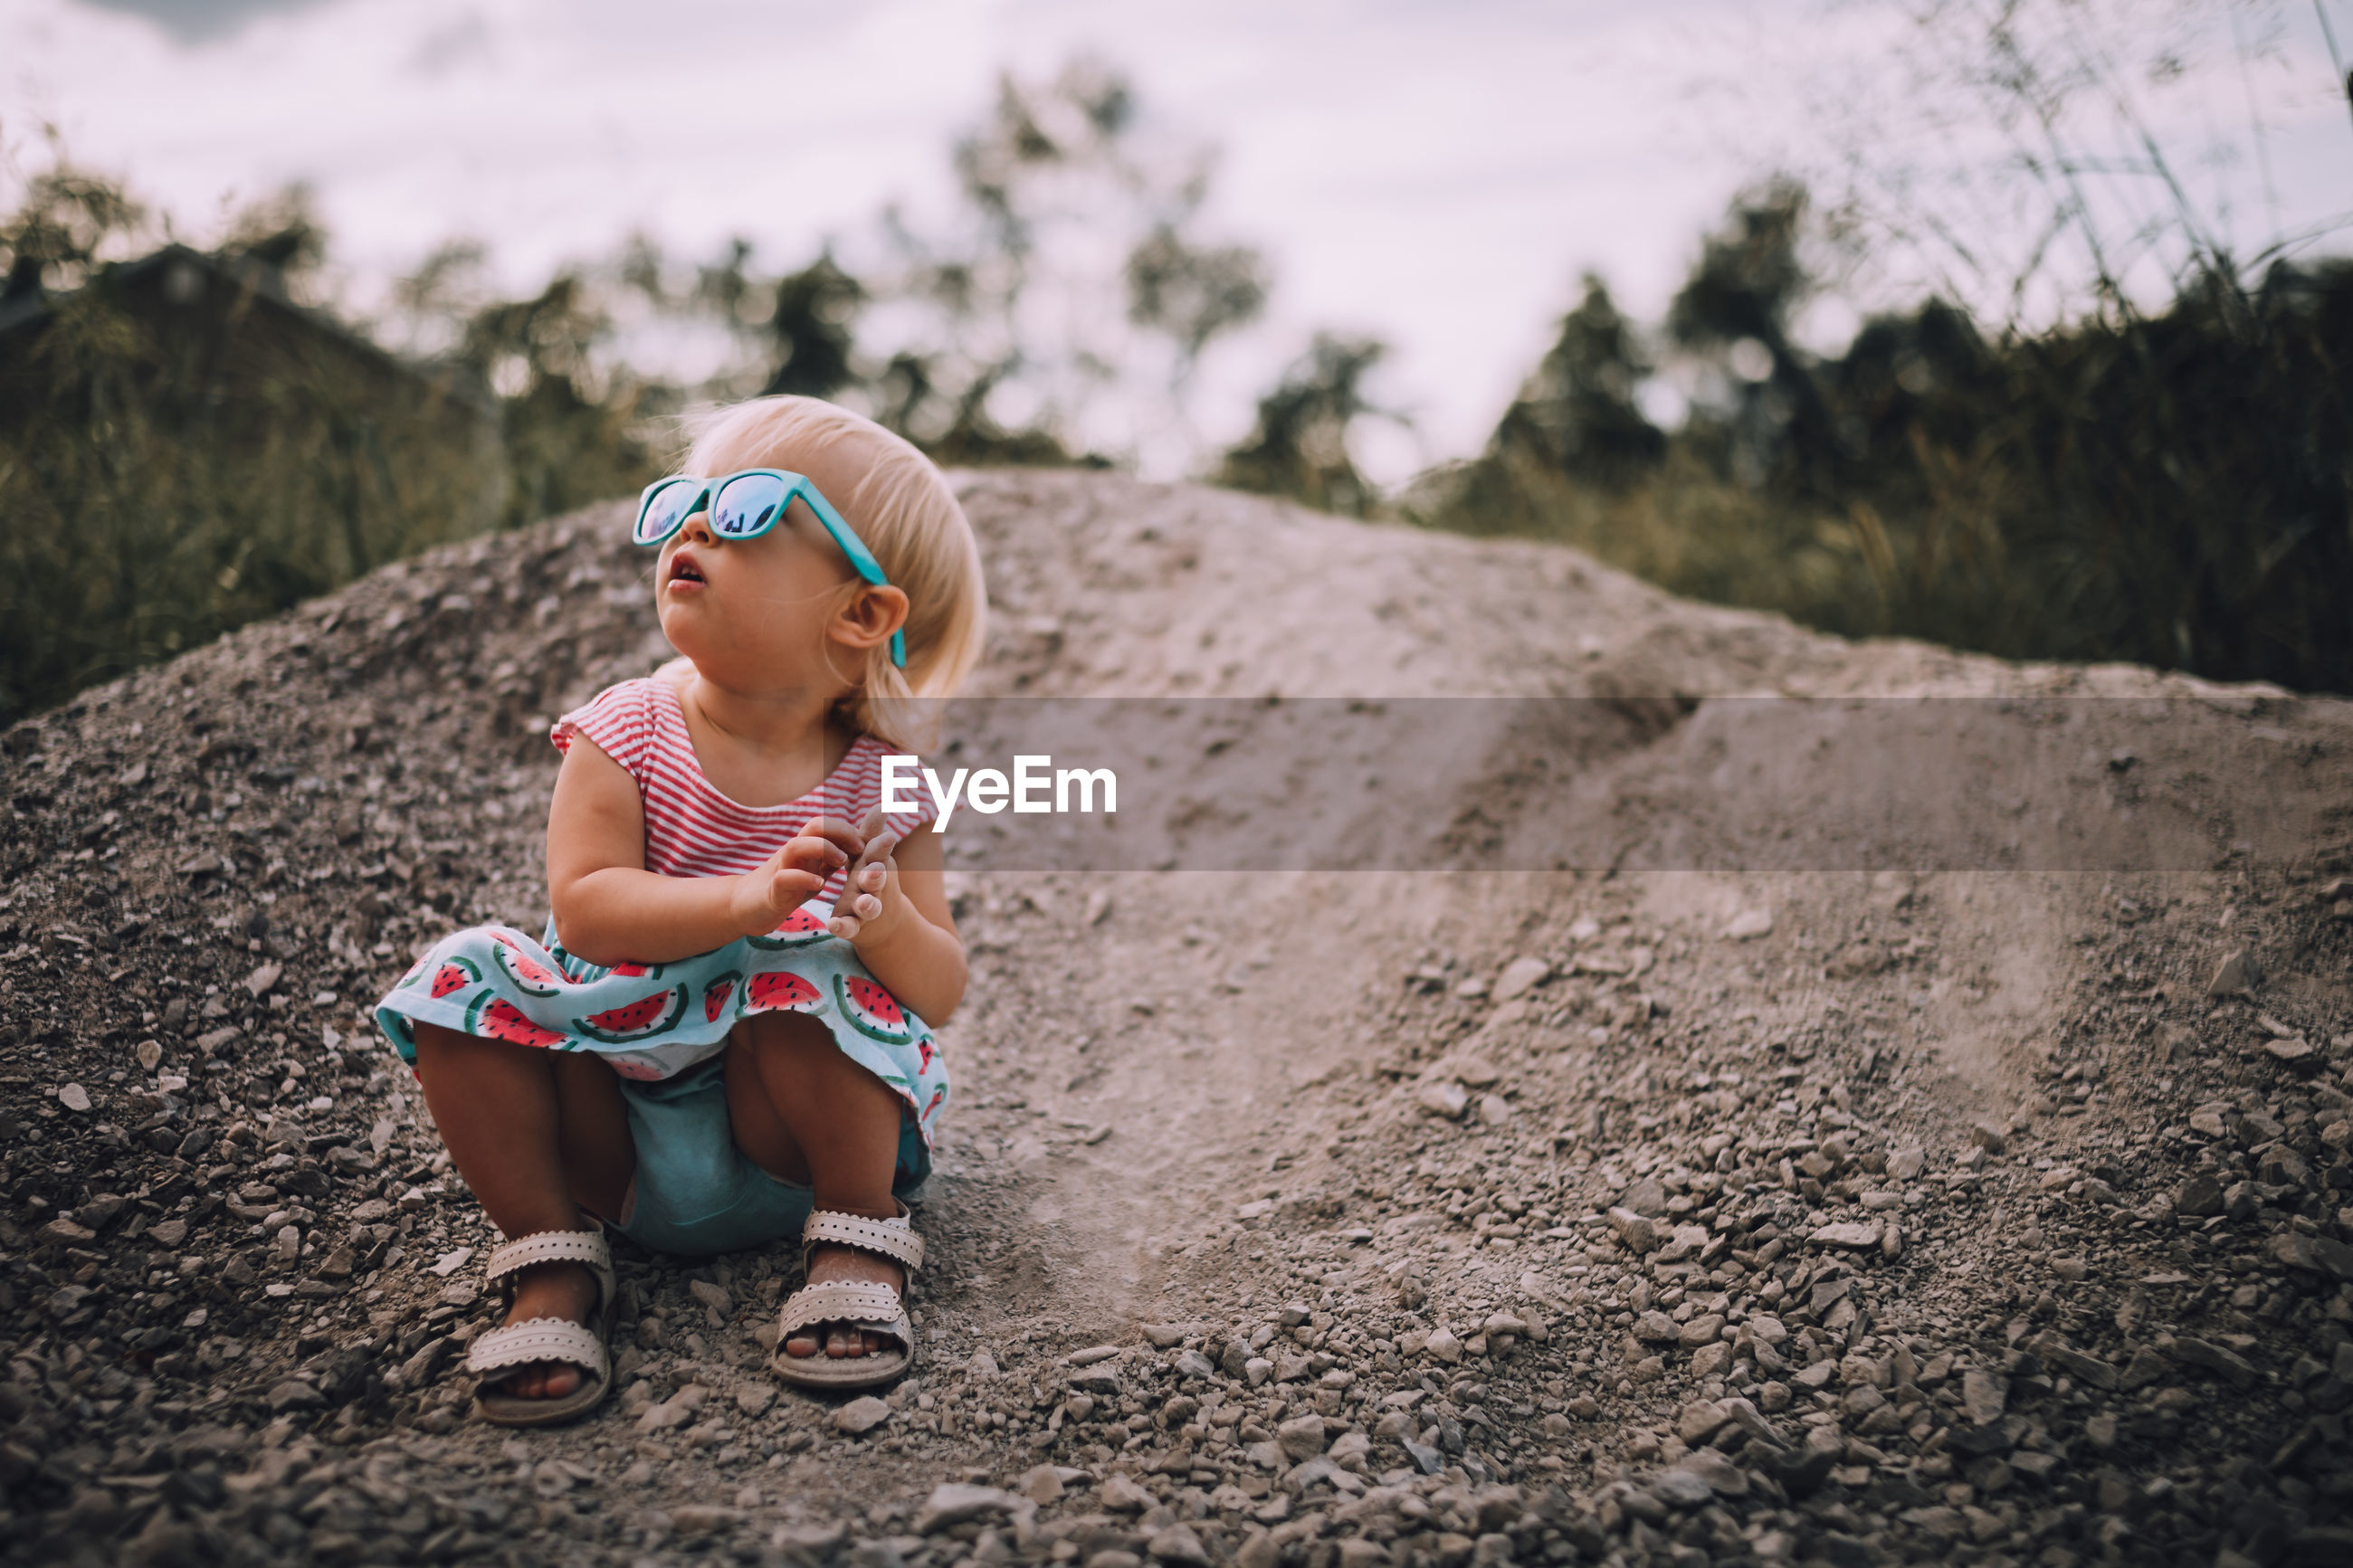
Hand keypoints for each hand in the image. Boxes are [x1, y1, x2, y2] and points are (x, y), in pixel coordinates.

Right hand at [732, 817, 864, 937]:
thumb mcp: (814, 870)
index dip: (847, 829)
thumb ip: (832, 858)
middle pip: (815, 826)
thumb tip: (858, 845)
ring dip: (823, 848)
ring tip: (842, 861)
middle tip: (859, 849)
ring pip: (797, 845)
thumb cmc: (787, 887)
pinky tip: (820, 885)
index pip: (826, 825)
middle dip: (840, 831)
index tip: (865, 845)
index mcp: (807, 848)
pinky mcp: (773, 890)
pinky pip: (785, 877)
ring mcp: (782, 869)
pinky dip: (804, 878)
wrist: (748, 907)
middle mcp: (794, 853)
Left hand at [827, 806, 906, 942]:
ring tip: (863, 903)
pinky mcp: (853, 926)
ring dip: (868, 905)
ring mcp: (865, 909)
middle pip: (877, 882)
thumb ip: (872, 833)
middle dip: (876, 876)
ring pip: (869, 907)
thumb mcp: (870, 857)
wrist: (883, 922)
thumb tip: (881, 803)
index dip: (881, 848)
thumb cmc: (871, 879)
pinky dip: (842, 927)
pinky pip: (848, 927)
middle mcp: (874, 888)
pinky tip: (832, 925)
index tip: (887, 838)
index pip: (879, 855)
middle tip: (873, 872)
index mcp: (876, 867)